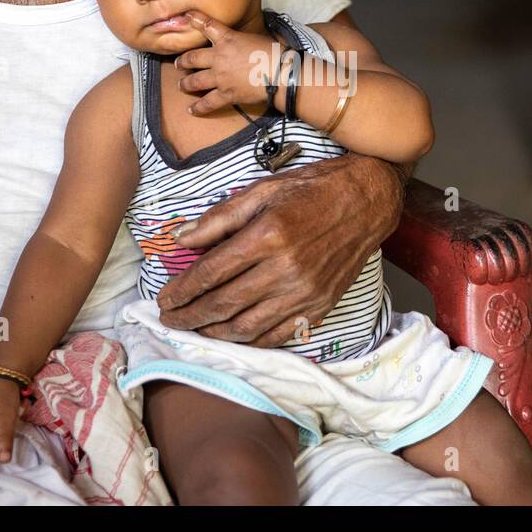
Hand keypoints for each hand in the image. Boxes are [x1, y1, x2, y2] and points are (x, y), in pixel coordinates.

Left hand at [155, 152, 406, 344]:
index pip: (211, 273)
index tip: (162, 299)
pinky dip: (248, 341)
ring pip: (246, 327)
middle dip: (189, 316)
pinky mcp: (319, 307)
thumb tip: (181, 240)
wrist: (368, 200)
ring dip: (212, 333)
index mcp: (268, 235)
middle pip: (223, 304)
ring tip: (193, 330)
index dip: (181, 290)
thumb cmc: (313, 189)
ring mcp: (304, 292)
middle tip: (168, 320)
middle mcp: (286, 269)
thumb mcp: (263, 190)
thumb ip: (219, 218)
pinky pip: (276, 335)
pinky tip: (230, 337)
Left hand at [174, 10, 282, 114]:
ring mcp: (220, 77)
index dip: (194, 18)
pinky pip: (208, 103)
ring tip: (181, 85)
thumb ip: (242, 39)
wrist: (280, 72)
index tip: (186, 15)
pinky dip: (199, 107)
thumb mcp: (255, 38)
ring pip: (195, 81)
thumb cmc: (273, 52)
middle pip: (193, 58)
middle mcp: (219, 58)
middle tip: (177, 63)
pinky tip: (191, 110)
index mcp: (227, 39)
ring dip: (186, 84)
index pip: (207, 25)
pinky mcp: (226, 94)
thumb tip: (242, 40)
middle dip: (183, 61)